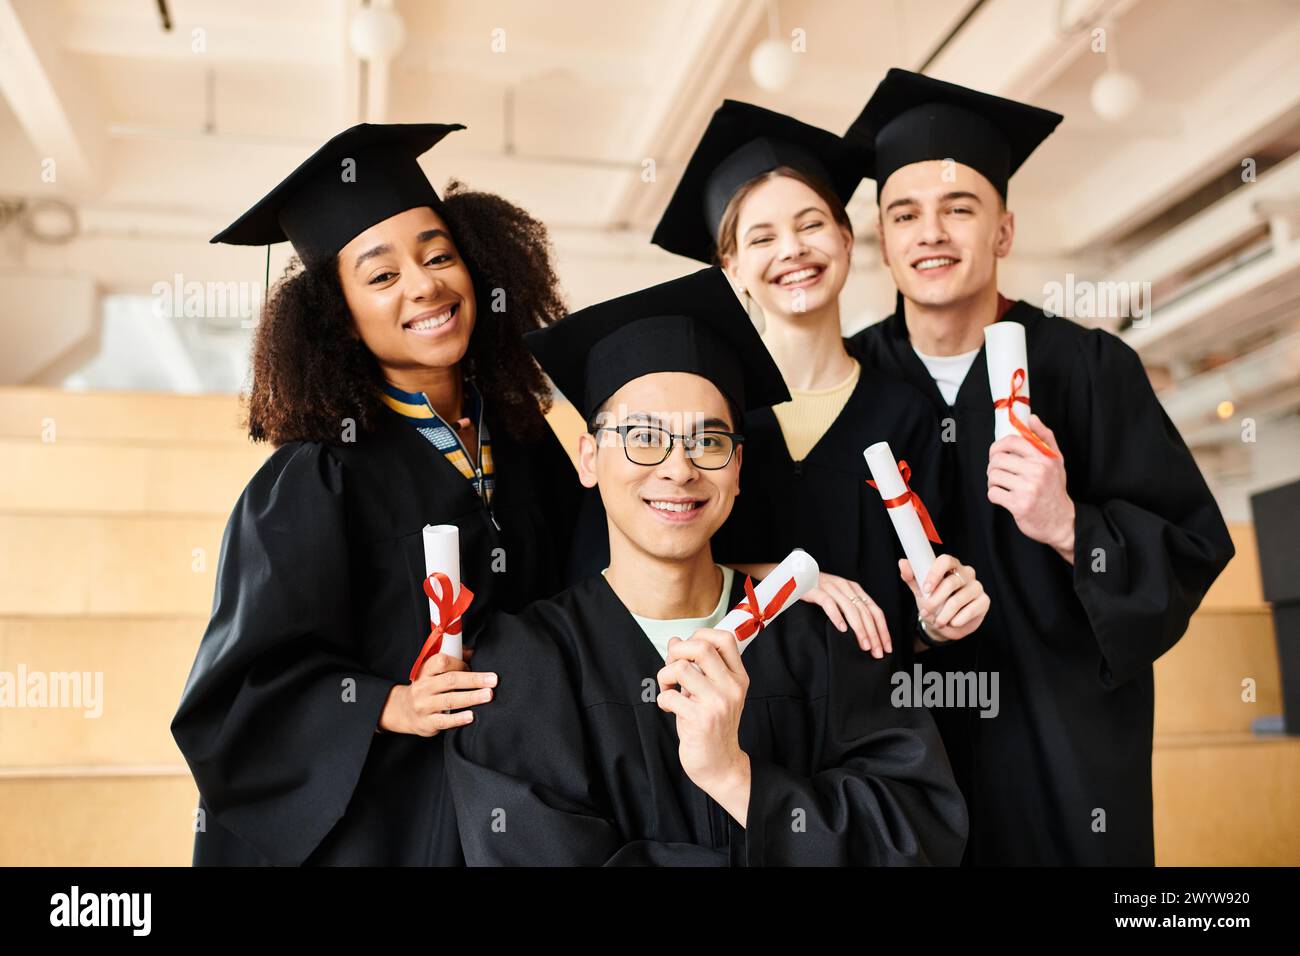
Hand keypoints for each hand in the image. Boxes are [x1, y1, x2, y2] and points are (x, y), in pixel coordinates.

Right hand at [378, 653, 496, 736]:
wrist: (403, 711)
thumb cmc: (427, 687)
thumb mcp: (433, 672)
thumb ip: (453, 660)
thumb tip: (472, 652)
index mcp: (425, 671)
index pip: (441, 662)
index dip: (460, 663)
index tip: (473, 666)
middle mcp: (423, 687)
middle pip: (450, 680)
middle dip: (474, 680)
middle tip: (493, 680)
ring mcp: (424, 705)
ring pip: (449, 700)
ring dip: (471, 697)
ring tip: (488, 695)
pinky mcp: (427, 723)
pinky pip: (444, 721)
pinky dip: (458, 719)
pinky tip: (471, 716)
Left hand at [656, 628, 750, 811]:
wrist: (720, 765)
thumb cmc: (712, 726)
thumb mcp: (712, 692)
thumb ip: (696, 667)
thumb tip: (674, 641)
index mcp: (738, 677)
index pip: (725, 638)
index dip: (700, 635)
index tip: (687, 650)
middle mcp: (731, 687)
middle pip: (701, 647)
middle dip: (676, 652)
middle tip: (672, 668)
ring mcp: (718, 703)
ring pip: (681, 668)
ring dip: (664, 676)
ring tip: (668, 689)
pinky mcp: (701, 720)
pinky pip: (670, 695)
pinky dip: (663, 699)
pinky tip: (669, 707)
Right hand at [799, 572, 891, 657]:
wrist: (794, 574)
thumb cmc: (817, 590)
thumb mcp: (839, 596)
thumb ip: (851, 609)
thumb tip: (867, 634)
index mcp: (855, 589)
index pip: (875, 611)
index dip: (883, 630)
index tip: (887, 648)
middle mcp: (846, 587)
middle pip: (866, 612)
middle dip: (874, 634)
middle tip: (877, 652)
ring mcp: (831, 587)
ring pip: (851, 609)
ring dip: (860, 629)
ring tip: (864, 645)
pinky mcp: (816, 589)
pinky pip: (828, 603)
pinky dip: (836, 616)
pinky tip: (841, 629)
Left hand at [899, 554, 987, 641]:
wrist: (946, 624)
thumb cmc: (934, 601)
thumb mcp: (920, 591)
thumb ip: (912, 577)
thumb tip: (903, 562)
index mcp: (951, 566)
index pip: (945, 560)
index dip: (935, 573)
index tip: (925, 589)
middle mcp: (966, 573)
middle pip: (951, 582)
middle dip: (935, 600)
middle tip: (926, 612)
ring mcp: (976, 586)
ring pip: (959, 599)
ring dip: (944, 614)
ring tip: (937, 621)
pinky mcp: (984, 601)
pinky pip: (971, 609)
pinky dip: (958, 619)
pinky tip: (952, 623)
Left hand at [987, 414, 1075, 562]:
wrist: (1061, 521)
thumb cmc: (1055, 488)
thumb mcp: (1056, 460)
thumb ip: (1044, 437)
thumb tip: (1031, 417)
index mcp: (1044, 458)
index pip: (1012, 441)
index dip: (998, 446)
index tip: (997, 453)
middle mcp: (1037, 471)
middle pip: (997, 459)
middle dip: (994, 466)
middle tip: (1000, 473)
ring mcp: (1028, 489)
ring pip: (993, 476)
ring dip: (993, 482)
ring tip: (1003, 485)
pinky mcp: (1019, 505)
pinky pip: (993, 493)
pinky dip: (994, 495)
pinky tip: (1004, 497)